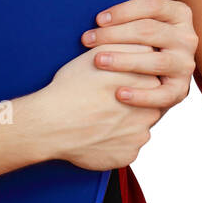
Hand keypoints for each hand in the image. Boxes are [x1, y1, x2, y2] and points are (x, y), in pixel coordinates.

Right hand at [28, 47, 162, 170]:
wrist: (50, 123)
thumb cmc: (72, 87)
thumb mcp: (100, 54)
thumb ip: (129, 48)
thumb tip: (145, 47)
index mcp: (147, 84)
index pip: (151, 83)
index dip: (132, 84)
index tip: (115, 87)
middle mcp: (151, 110)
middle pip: (148, 107)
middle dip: (132, 106)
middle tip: (107, 104)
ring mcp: (140, 136)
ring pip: (137, 129)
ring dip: (124, 126)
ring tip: (98, 120)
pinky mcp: (128, 155)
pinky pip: (126, 149)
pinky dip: (114, 144)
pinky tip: (96, 136)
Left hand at [81, 0, 196, 113]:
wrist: (160, 76)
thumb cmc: (140, 43)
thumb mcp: (142, 24)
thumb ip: (129, 17)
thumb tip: (99, 15)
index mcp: (179, 14)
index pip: (152, 6)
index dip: (124, 11)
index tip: (98, 19)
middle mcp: (187, 38)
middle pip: (150, 31)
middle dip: (115, 34)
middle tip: (88, 40)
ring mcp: (185, 64)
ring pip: (156, 61)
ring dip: (124, 61)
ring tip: (98, 61)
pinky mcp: (181, 90)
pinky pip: (163, 95)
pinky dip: (141, 95)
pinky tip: (119, 94)